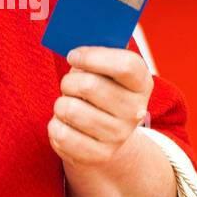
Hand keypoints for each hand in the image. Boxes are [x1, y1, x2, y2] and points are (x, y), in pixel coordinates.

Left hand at [48, 45, 152, 169]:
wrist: (106, 136)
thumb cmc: (101, 90)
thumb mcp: (107, 70)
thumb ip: (99, 51)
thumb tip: (82, 42)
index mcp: (141, 83)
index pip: (125, 65)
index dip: (93, 56)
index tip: (73, 55)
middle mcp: (135, 111)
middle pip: (89, 85)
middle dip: (69, 80)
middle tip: (69, 84)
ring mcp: (118, 136)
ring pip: (69, 109)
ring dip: (61, 102)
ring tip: (69, 104)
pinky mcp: (98, 155)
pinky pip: (60, 132)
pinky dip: (55, 124)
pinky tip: (66, 124)